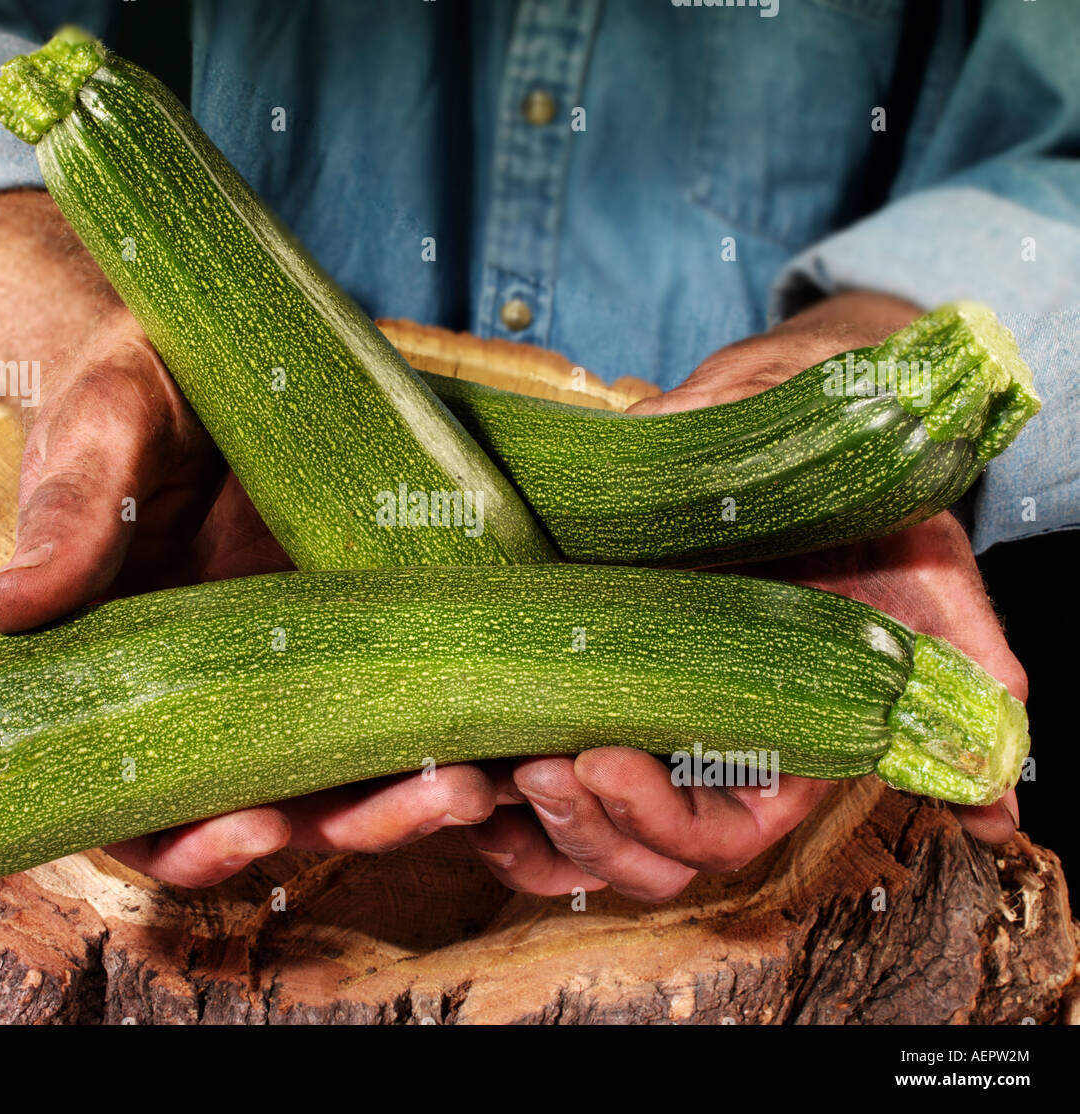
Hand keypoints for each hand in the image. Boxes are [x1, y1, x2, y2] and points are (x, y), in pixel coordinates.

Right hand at [0, 189, 497, 886]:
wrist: (195, 352)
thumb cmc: (124, 398)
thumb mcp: (97, 441)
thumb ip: (66, 520)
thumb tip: (2, 607)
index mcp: (128, 681)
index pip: (149, 806)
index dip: (194, 845)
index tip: (254, 831)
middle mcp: (217, 693)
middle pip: (278, 806)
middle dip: (356, 823)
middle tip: (438, 799)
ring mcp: (297, 664)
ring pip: (353, 770)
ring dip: (417, 793)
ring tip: (486, 778)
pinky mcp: (362, 622)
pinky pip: (407, 696)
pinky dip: (454, 725)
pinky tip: (516, 729)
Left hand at [465, 291, 1026, 903]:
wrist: (789, 414)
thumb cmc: (860, 488)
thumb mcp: (919, 563)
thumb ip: (959, 666)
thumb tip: (1004, 795)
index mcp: (785, 741)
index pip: (723, 831)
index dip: (662, 822)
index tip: (603, 764)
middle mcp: (706, 736)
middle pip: (640, 846)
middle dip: (585, 829)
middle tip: (535, 769)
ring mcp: (641, 702)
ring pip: (577, 818)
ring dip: (527, 821)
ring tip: (479, 775)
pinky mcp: (586, 660)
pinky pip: (530, 745)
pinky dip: (488, 780)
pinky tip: (454, 768)